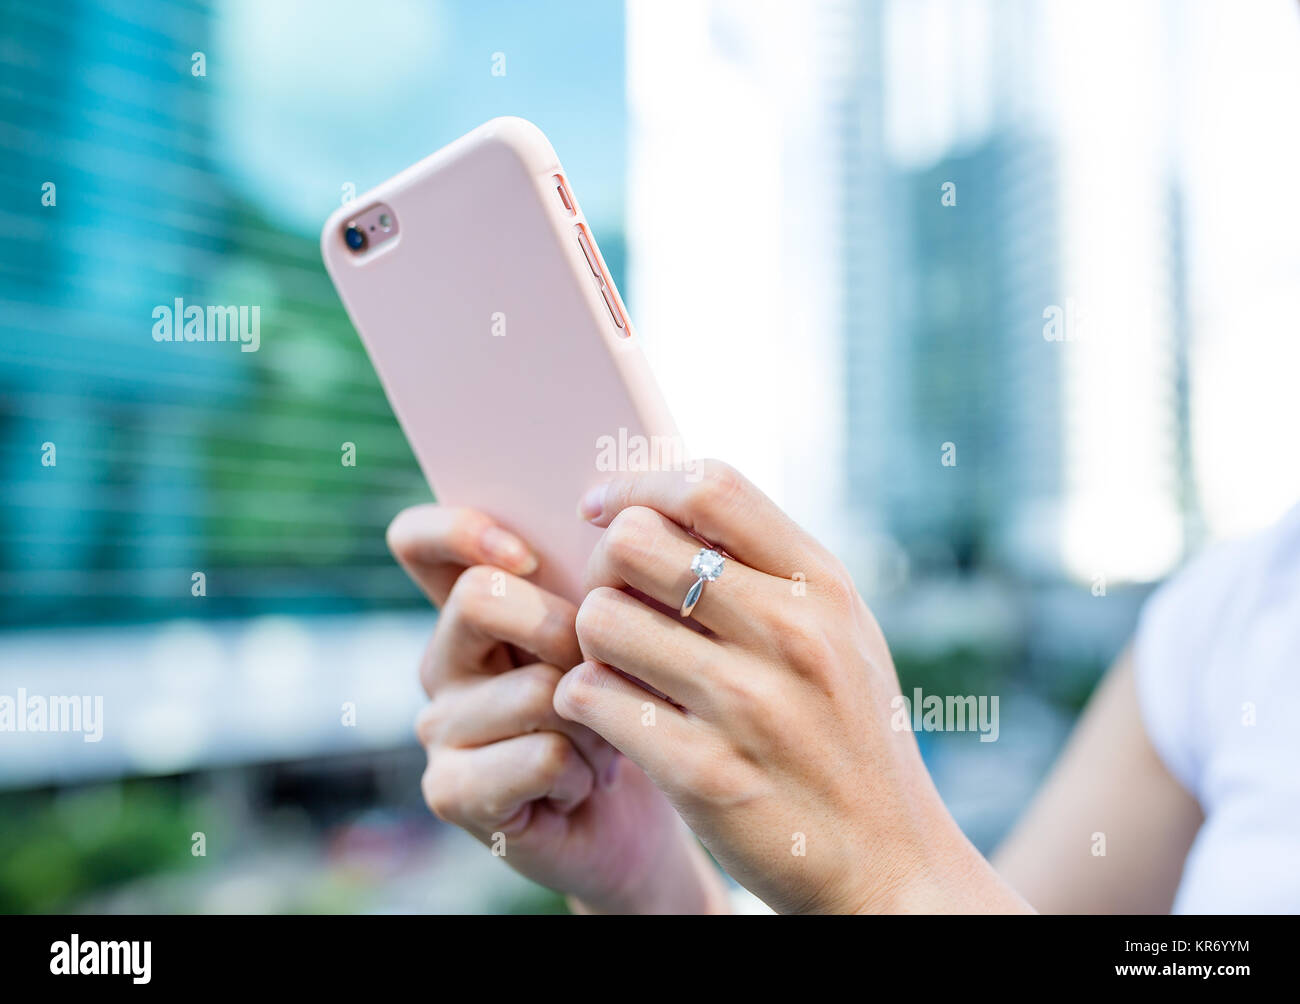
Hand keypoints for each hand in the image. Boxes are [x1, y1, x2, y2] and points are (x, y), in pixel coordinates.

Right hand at [388, 504, 728, 913]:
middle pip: (480, 597)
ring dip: (598, 717)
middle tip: (608, 671)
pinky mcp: (449, 791)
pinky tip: (585, 785)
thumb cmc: (636, 709)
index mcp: (473, 606)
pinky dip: (585, 771)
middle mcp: (444, 658)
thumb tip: (633, 509)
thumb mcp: (630, 631)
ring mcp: (439, 726)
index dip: (459, 530)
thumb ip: (609, 575)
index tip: (525, 553)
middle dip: (567, 630)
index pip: (418, 541)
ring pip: (532, 688)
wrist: (638, 826)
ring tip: (608, 742)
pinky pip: (540, 756)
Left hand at [552, 462, 1031, 913]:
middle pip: (633, 542)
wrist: (888, 866)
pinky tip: (611, 720)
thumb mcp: (840, 633)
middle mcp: (790, 632)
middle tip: (610, 605)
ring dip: (588, 643)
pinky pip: (592, 698)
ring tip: (614, 669)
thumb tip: (665, 500)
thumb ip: (769, 568)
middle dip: (601, 569)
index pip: (709, 485)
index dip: (637, 484)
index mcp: (822, 586)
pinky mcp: (705, 774)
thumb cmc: (848, 736)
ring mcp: (749, 704)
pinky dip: (584, 703)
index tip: (599, 509)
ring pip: (599, 619)